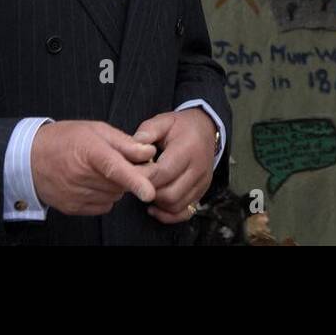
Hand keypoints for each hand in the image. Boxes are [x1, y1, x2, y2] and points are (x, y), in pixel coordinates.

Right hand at [30, 121, 157, 215]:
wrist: (29, 158)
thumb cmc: (65, 139)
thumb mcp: (96, 129)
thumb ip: (125, 142)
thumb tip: (148, 152)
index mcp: (89, 151)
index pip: (115, 168)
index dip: (134, 180)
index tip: (149, 192)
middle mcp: (80, 175)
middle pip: (121, 184)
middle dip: (128, 175)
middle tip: (116, 161)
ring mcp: (75, 194)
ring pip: (114, 196)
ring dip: (116, 186)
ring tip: (99, 170)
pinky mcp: (72, 207)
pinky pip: (103, 207)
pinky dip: (105, 196)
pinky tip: (93, 182)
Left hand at [132, 109, 216, 223]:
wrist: (206, 129)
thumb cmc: (181, 126)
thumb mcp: (163, 121)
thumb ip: (147, 131)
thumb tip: (133, 146)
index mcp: (188, 149)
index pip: (163, 172)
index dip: (143, 177)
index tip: (129, 174)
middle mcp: (199, 169)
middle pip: (169, 193)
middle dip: (149, 191)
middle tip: (136, 183)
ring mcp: (202, 183)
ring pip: (176, 205)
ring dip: (157, 202)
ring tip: (145, 190)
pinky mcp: (202, 192)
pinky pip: (185, 212)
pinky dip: (168, 214)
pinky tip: (155, 206)